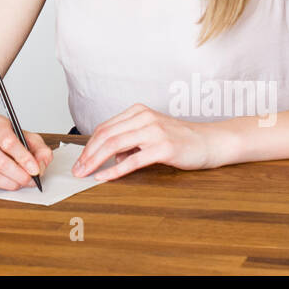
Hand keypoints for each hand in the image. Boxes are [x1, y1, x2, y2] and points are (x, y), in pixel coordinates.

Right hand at [0, 114, 53, 191]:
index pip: (8, 141)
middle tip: (28, 181)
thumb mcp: (23, 135)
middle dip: (18, 176)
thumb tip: (42, 164)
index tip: (35, 170)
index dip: (24, 158)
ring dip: (6, 184)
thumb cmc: (1, 137)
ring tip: (16, 184)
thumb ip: (38, 148)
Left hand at [71, 103, 220, 179]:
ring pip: (115, 145)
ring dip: (96, 161)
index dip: (89, 145)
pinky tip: (104, 177)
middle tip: (77, 170)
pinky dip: (115, 170)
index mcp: (138, 111)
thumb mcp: (151, 133)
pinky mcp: (163, 148)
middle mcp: (144, 117)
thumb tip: (109, 157)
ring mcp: (154, 131)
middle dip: (88, 154)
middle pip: (106, 135)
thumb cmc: (181, 140)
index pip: (105, 127)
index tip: (79, 160)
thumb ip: (130, 141)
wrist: (211, 142)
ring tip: (85, 174)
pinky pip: (132, 160)